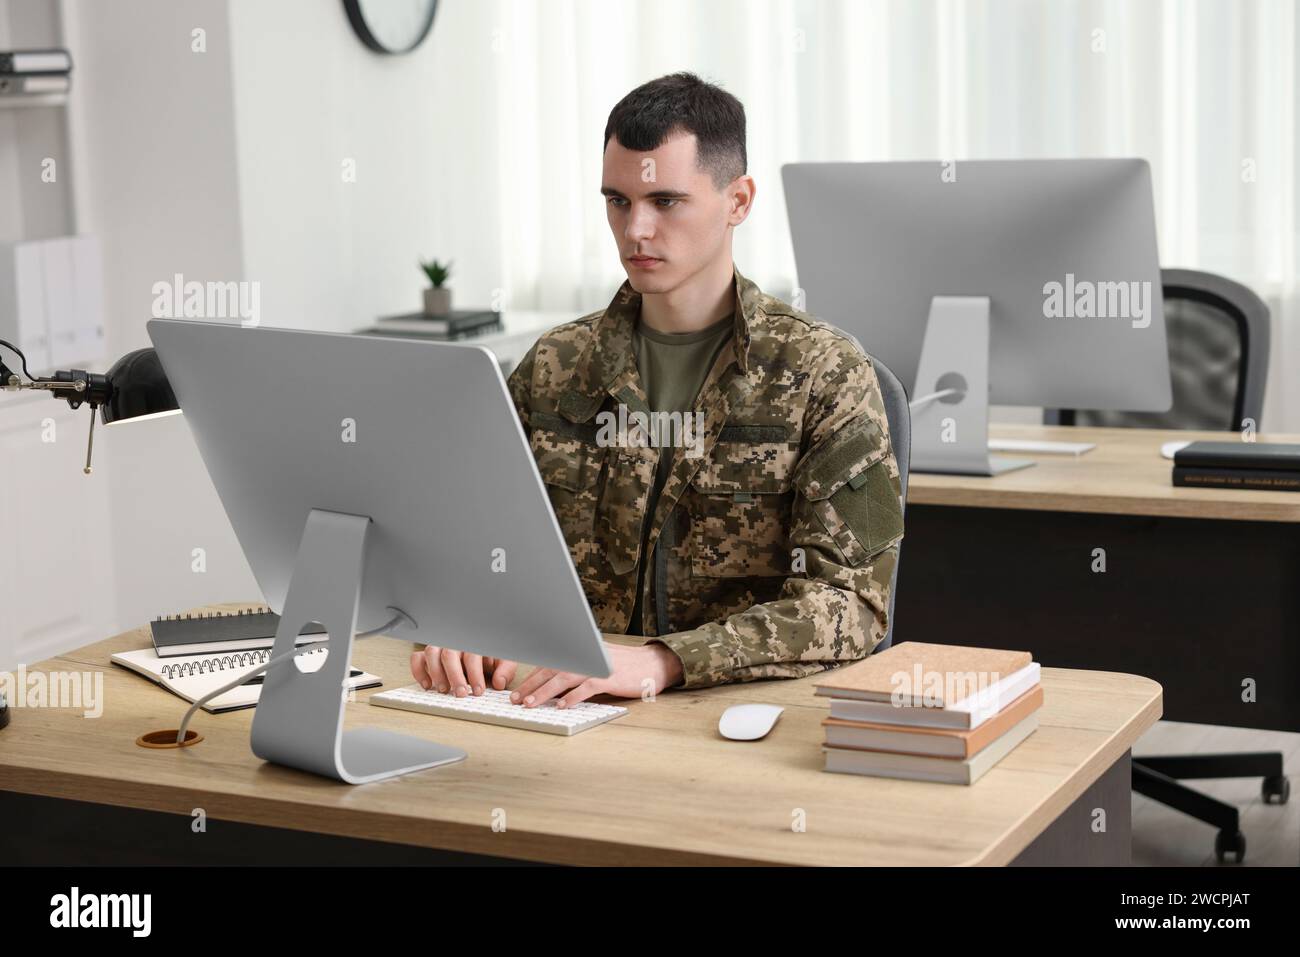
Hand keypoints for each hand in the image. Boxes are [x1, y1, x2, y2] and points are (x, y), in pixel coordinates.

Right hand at [409, 646, 518, 696]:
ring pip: (431, 653)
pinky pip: (417, 658)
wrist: (481, 650)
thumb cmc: (489, 657)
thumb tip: (499, 682)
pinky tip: (427, 685)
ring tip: (444, 690)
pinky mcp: (429, 655)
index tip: (478, 690)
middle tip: (460, 694)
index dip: (475, 674)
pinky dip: (419, 671)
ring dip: (436, 672)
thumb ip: (505, 670)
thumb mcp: (503, 660)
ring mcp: (441, 647)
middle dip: (455, 676)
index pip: (472, 655)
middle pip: (450, 654)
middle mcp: (456, 643)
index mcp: (475, 643)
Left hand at [509, 638, 683, 708]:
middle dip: (531, 684)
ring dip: (545, 691)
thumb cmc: (626, 666)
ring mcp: (597, 666)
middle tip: (516, 699)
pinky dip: (573, 696)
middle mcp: (586, 655)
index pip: (551, 662)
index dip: (533, 675)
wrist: (653, 664)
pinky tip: (562, 706)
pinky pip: (586, 687)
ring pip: (564, 677)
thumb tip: (556, 683)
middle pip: (552, 669)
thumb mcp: (598, 662)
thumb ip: (580, 668)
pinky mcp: (609, 677)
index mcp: (581, 651)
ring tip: (530, 703)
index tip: (519, 689)